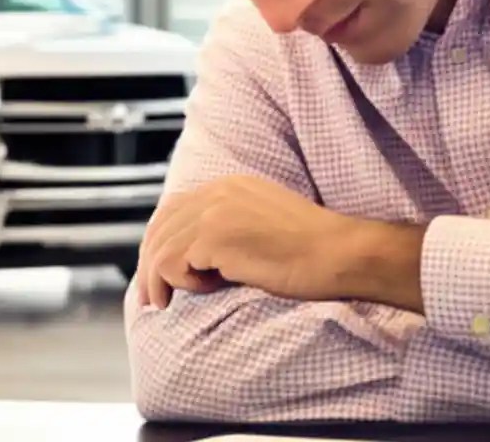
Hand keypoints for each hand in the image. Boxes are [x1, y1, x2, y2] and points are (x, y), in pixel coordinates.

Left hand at [135, 175, 414, 308]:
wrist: (340, 253)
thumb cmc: (312, 252)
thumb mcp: (263, 226)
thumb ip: (231, 228)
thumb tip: (198, 258)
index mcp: (229, 186)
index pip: (173, 210)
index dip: (159, 242)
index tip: (157, 273)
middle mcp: (217, 191)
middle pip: (160, 227)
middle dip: (149, 266)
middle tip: (153, 299)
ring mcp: (214, 211)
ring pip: (159, 248)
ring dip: (159, 280)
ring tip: (170, 303)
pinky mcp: (215, 236)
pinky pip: (171, 262)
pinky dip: (181, 281)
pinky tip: (210, 288)